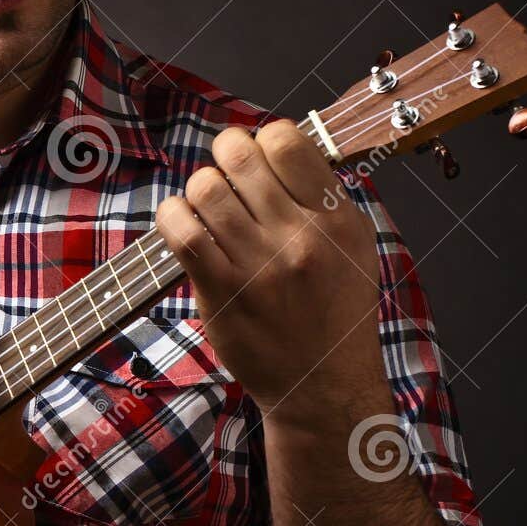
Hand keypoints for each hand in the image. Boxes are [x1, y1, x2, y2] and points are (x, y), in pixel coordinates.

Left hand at [153, 119, 385, 421]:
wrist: (324, 386)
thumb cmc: (337, 314)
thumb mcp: (353, 246)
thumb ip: (322, 196)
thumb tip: (279, 147)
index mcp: (336, 218)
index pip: (286, 140)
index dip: (263, 138)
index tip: (260, 158)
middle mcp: (300, 237)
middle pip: (238, 156)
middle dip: (224, 158)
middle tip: (228, 178)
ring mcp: (259, 266)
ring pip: (205, 189)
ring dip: (199, 191)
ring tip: (208, 210)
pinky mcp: (222, 293)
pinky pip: (182, 232)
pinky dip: (173, 217)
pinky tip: (182, 224)